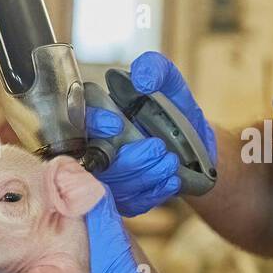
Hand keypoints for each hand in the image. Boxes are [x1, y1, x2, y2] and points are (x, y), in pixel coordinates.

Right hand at [86, 52, 216, 217]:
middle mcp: (95, 144)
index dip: (92, 122)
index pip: (78, 117)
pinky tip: (171, 182)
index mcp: (98, 112)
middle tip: (160, 149)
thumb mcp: (170, 82)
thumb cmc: (173, 109)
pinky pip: (130, 203)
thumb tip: (142, 78)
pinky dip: (151, 194)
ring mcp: (107, 174)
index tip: (115, 124)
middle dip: (128, 158)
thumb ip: (156, 69)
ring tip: (171, 164)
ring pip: (114, 184)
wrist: (194, 145)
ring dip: (143, 176)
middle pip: (96, 159)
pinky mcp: (122, 197)